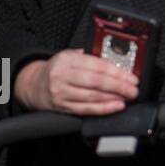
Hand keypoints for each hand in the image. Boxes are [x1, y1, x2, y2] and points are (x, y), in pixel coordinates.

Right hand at [14, 49, 138, 115]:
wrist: (32, 84)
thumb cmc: (57, 69)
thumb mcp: (70, 56)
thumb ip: (90, 58)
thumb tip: (116, 62)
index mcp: (67, 59)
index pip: (97, 65)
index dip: (117, 72)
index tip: (131, 77)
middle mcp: (62, 76)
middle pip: (96, 81)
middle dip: (118, 86)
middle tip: (133, 89)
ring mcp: (61, 92)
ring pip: (91, 96)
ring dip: (113, 98)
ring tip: (127, 98)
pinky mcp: (61, 106)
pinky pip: (85, 109)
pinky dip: (102, 109)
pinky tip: (114, 107)